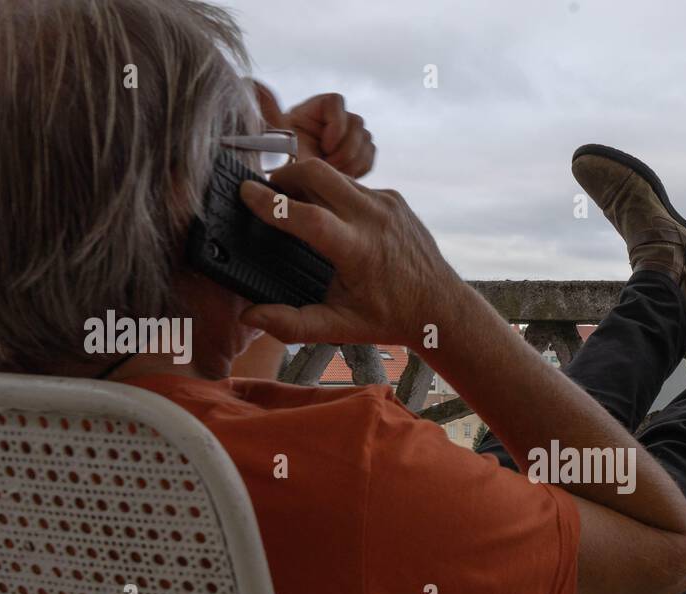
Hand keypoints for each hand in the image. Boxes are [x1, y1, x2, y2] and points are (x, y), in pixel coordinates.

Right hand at [236, 160, 461, 347]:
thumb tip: (251, 316)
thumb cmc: (389, 318)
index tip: (246, 191)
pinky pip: (354, 185)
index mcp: (359, 250)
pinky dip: (334, 193)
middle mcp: (374, 219)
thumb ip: (294, 324)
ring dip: (309, 182)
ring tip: (293, 202)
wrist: (440, 306)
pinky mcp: (394, 198)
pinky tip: (329, 214)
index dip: (273, 203)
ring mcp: (387, 203)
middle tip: (267, 191)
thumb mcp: (340, 327)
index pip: (309, 217)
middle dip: (285, 176)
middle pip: (318, 173)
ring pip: (335, 175)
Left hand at [253, 81, 375, 177]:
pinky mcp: (360, 154)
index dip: (336, 124)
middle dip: (345, 150)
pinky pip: (370, 157)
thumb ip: (268, 111)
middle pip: (357, 123)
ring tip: (333, 175)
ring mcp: (350, 137)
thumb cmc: (280, 160)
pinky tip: (342, 178)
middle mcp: (336, 119)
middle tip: (329, 167)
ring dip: (352, 161)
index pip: (337, 102)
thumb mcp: (272, 136)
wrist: (294, 187)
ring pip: (366, 141)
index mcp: (316, 108)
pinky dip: (360, 169)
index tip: (324, 146)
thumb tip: (250, 83)